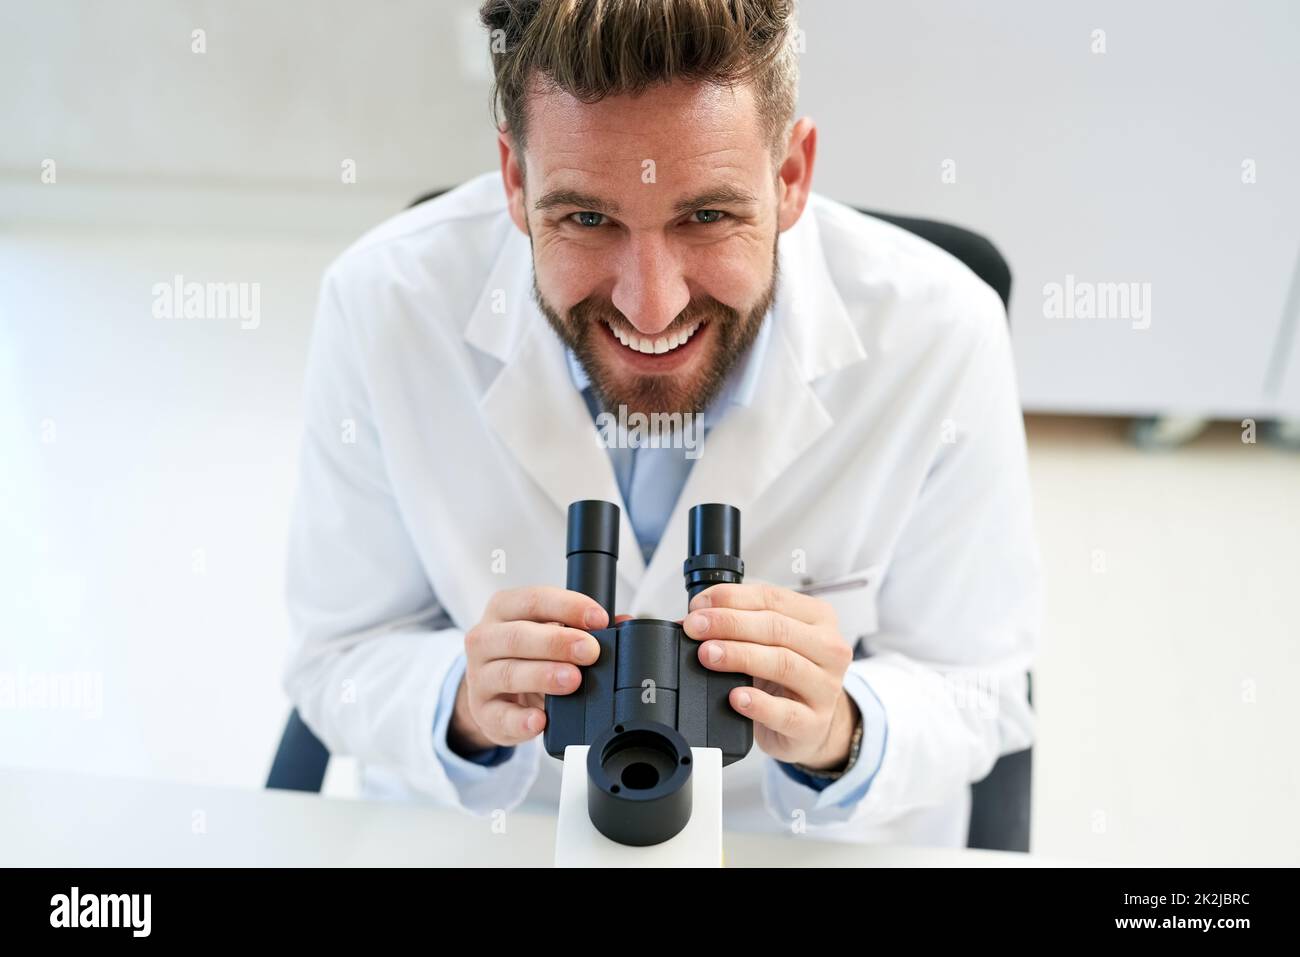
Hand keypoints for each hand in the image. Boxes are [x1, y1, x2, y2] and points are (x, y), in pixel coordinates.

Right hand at [451, 587, 606, 752]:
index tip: (599, 619)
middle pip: (518, 636)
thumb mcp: (547, 632)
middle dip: (558, 643)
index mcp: (504, 610)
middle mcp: (486, 639)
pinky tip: (540, 719)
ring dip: (544, 676)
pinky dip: (521, 720)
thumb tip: (624, 623)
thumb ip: (582, 626)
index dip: (568, 606)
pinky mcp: (483, 712)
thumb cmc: (525, 654)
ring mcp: (480, 677)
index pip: (533, 600)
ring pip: (509, 673)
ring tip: (573, 680)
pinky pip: (500, 717)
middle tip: (590, 651)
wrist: (494, 692)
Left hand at [683, 583, 858, 768]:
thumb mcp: (769, 642)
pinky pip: (786, 713)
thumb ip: (738, 625)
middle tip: (696, 628)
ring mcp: (825, 687)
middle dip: (730, 624)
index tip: (699, 606)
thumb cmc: (786, 677)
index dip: (732, 598)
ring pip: (783, 664)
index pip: (773, 598)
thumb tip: (692, 619)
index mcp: (818, 617)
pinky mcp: (814, 723)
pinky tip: (736, 697)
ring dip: (740, 656)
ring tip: (709, 656)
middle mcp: (828, 648)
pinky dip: (759, 704)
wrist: (808, 725)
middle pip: (777, 628)